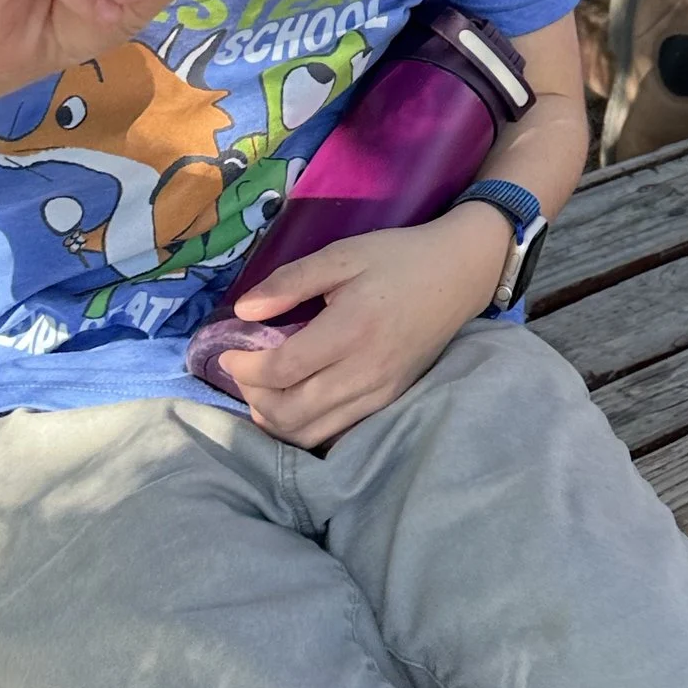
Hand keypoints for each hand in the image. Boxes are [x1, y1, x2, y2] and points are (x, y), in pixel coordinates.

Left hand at [228, 208, 509, 447]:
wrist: (460, 275)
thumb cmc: (398, 258)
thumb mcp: (342, 255)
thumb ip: (291, 282)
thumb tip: (243, 311)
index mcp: (351, 329)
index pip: (282, 369)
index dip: (244, 367)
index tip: (227, 351)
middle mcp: (365, 371)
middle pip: (290, 411)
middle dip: (253, 396)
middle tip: (243, 370)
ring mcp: (379, 393)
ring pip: (310, 432)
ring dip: (275, 418)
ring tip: (262, 390)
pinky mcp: (388, 402)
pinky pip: (335, 432)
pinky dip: (304, 426)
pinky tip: (293, 402)